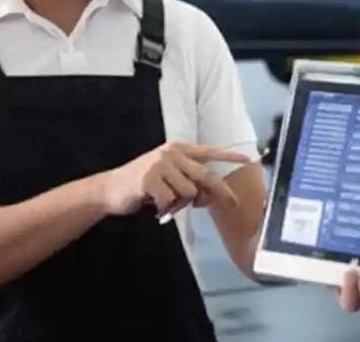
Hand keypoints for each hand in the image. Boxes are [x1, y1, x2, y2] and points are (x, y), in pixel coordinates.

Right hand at [101, 142, 250, 216]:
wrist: (110, 189)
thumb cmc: (144, 186)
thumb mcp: (170, 179)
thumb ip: (190, 182)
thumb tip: (211, 195)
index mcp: (178, 150)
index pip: (208, 152)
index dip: (229, 156)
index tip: (248, 159)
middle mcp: (171, 153)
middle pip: (205, 175)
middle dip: (221, 192)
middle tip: (234, 204)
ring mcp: (160, 164)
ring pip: (188, 192)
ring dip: (180, 205)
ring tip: (165, 204)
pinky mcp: (150, 179)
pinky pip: (170, 201)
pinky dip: (165, 210)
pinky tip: (154, 207)